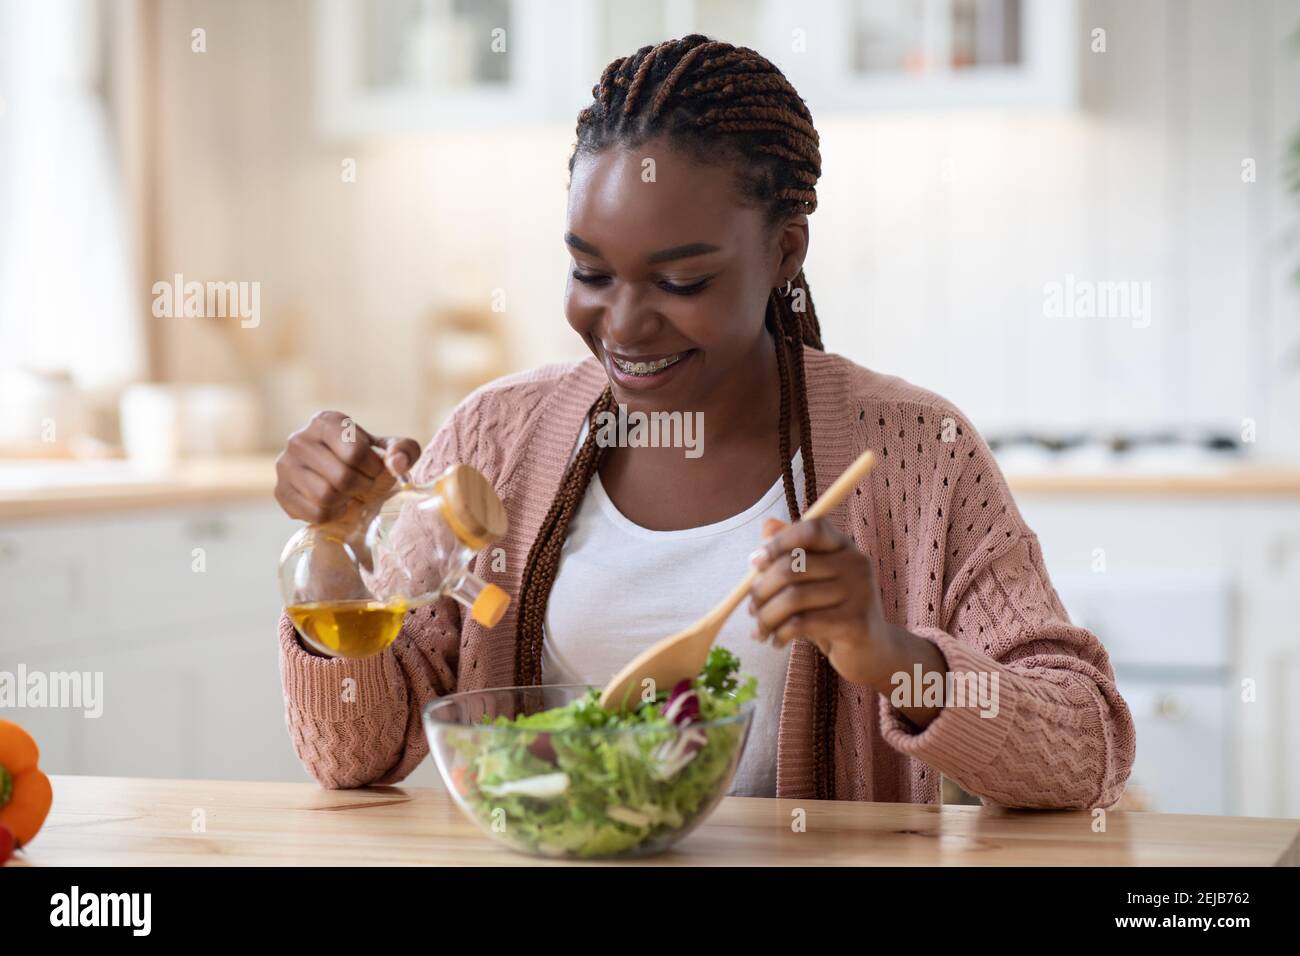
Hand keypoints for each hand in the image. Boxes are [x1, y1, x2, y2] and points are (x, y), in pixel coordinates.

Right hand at [274, 410, 420, 523]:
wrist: (343, 482)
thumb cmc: (369, 463)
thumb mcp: (392, 451)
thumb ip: (405, 450)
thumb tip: (397, 464)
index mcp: (326, 421)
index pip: (354, 451)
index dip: (372, 468)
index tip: (374, 470)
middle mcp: (299, 439)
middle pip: (341, 477)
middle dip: (362, 486)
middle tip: (364, 485)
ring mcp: (285, 465)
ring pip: (325, 496)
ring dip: (346, 501)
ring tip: (348, 493)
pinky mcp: (280, 492)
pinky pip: (314, 513)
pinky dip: (332, 514)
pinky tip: (334, 503)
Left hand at [746, 516, 897, 688]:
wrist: (873, 653)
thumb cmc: (834, 613)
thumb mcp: (813, 582)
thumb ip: (791, 554)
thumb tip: (767, 525)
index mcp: (844, 547)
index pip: (811, 529)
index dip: (778, 542)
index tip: (755, 562)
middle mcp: (856, 564)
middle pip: (792, 567)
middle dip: (761, 590)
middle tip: (752, 609)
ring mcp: (860, 592)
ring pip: (793, 598)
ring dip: (766, 617)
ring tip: (760, 630)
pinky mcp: (856, 623)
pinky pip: (803, 623)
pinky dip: (780, 634)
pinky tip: (776, 642)